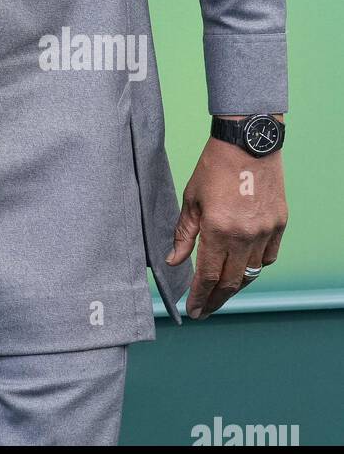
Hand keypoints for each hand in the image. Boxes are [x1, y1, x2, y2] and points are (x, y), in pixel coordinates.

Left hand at [168, 136, 287, 319]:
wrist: (248, 142)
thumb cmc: (215, 166)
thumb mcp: (191, 199)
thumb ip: (184, 233)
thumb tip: (174, 260)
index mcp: (218, 229)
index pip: (208, 276)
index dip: (200, 296)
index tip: (193, 310)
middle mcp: (245, 236)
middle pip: (231, 282)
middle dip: (216, 300)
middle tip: (205, 310)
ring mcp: (266, 231)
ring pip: (251, 272)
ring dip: (236, 286)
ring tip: (221, 293)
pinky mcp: (280, 224)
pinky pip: (268, 257)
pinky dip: (255, 266)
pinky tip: (243, 266)